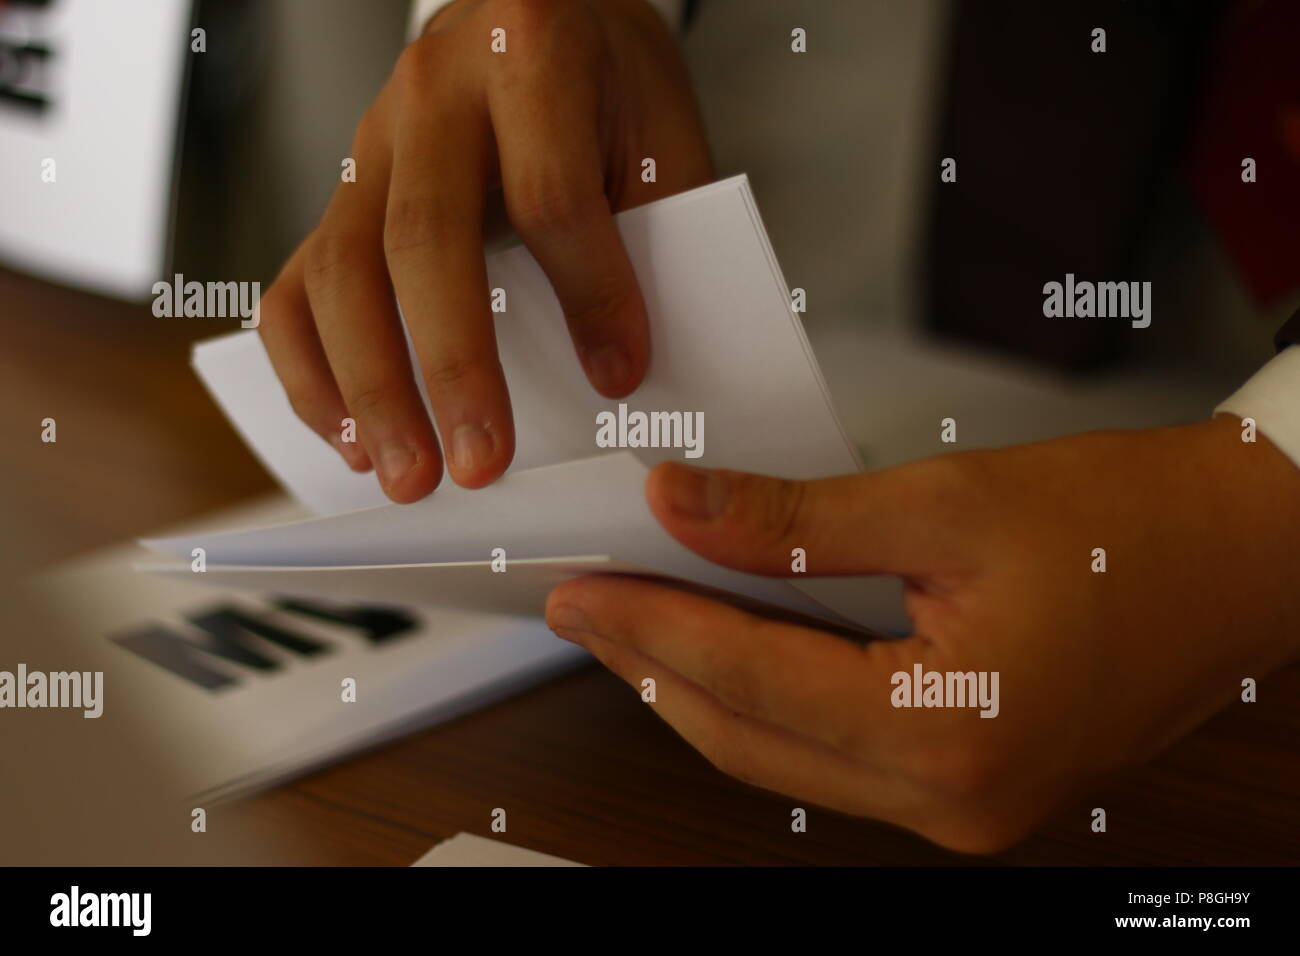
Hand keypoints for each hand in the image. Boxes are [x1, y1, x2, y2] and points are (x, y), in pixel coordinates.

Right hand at [258, 0, 711, 500]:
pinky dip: (310, 368)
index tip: (620, 378)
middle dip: (452, 367)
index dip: (589, 294)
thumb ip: (650, 231)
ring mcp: (370, 144)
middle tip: (478, 465)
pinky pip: (296, 284)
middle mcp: (432, 95)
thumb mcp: (657, 127)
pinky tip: (347, 437)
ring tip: (405, 475)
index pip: (550, 194)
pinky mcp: (341, 192)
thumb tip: (626, 370)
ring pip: (342, 270)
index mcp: (529, 57)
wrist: (537, 6)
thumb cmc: (605, 76)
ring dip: (368, 387)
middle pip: (425, 240)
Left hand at [545, 415, 1299, 851]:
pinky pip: (834, 757)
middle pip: (751, 737)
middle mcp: (953, 797)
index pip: (749, 678)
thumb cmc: (1135, 525)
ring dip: (704, 691)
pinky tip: (730, 654)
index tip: (584, 585)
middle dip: (656, 668)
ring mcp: (964, 806)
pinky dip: (771, 705)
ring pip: (784, 758)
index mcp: (951, 729)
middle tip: (587, 607)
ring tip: (638, 625)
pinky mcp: (970, 785)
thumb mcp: (943, 500)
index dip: (652, 624)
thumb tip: (681, 507)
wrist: (1248, 554)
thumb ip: (793, 516)